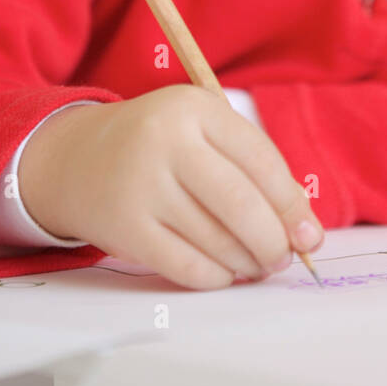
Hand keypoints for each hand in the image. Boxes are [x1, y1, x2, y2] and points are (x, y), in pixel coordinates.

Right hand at [18, 85, 323, 288]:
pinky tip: (225, 273)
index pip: (262, 161)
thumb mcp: (202, 133)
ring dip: (248, 263)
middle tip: (284, 258)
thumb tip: (304, 229)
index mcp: (194, 108)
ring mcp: (141, 185)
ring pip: (216, 240)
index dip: (292, 205)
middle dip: (274, 241)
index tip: (311, 235)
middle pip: (241, 204)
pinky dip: (216, 277)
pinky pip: (186, 266)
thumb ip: (253, 169)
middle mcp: (166, 141)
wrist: (76, 158)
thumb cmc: (160, 147)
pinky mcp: (124, 227)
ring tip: (258, 265)